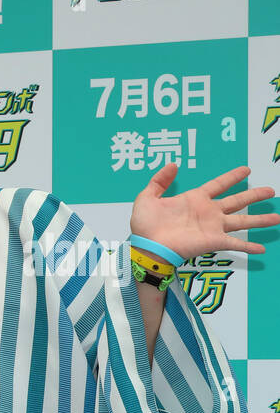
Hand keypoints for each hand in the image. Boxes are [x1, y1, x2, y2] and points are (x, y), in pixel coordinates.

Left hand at [130, 164, 279, 262]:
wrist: (147, 247)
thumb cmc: (145, 225)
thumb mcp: (147, 198)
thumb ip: (159, 181)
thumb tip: (173, 164)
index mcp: (195, 199)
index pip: (218, 185)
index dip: (232, 177)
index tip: (246, 169)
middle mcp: (208, 212)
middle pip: (237, 201)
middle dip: (254, 196)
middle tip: (271, 190)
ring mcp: (213, 227)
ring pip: (242, 221)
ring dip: (260, 220)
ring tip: (277, 217)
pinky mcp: (213, 241)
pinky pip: (235, 243)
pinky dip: (249, 245)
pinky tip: (262, 248)